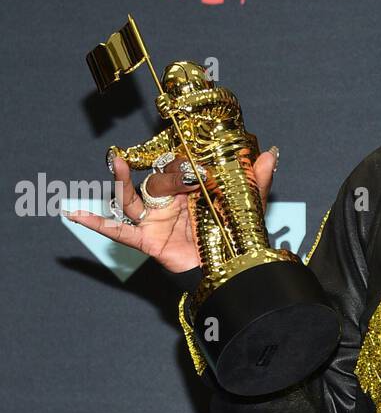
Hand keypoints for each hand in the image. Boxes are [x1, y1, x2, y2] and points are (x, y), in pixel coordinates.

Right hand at [65, 148, 277, 275]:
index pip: (175, 167)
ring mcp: (155, 220)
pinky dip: (95, 223)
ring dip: (120, 181)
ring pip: (131, 198)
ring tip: (115, 163)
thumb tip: (272, 153)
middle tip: (160, 164)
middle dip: (154, 172)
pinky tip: (75, 214)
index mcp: (188, 190)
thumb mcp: (247, 203)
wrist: (231, 269)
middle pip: (152, 180)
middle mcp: (168, 202)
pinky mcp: (147, 240)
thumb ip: (256, 179)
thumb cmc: (235, 234)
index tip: (178, 144)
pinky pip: (117, 231)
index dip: (176, 159)